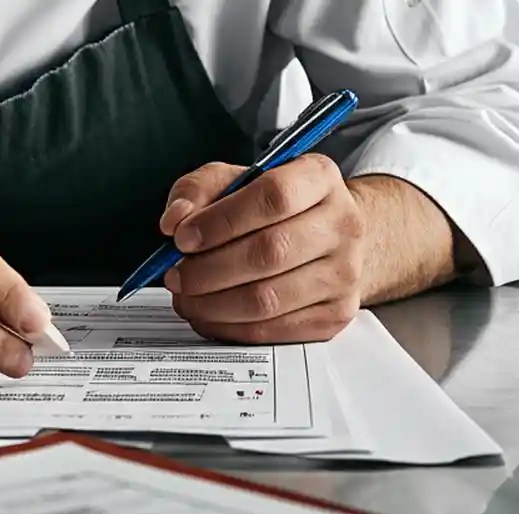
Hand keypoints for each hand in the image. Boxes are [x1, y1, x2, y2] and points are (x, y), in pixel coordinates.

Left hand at [159, 155, 365, 343]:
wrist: (329, 239)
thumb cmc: (275, 209)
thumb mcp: (235, 181)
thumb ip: (199, 190)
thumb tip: (175, 219)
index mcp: (319, 179)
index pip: (273, 197)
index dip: (220, 221)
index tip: (182, 237)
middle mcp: (342, 225)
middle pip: (269, 253)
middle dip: (207, 270)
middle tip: (175, 276)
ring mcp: (343, 273)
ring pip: (268, 300)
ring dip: (212, 305)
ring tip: (186, 298)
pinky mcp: (335, 315)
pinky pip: (273, 330)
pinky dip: (230, 328)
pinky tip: (209, 315)